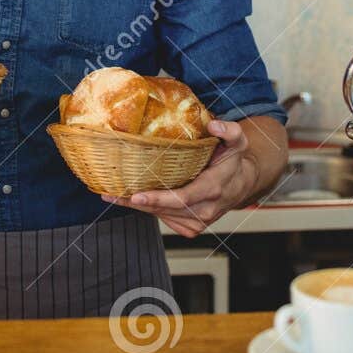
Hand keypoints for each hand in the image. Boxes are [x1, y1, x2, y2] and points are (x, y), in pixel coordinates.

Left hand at [103, 119, 260, 237]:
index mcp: (213, 189)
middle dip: (136, 203)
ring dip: (137, 207)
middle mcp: (205, 210)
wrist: (242, 184)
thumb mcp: (238, 142)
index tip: (136, 196)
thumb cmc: (233, 161)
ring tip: (113, 195)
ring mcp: (197, 222)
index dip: (158, 199)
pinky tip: (132, 199)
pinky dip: (148, 210)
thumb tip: (214, 125)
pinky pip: (164, 219)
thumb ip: (230, 131)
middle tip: (110, 194)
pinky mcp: (191, 227)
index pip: (182, 198)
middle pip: (165, 210)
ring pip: (161, 216)